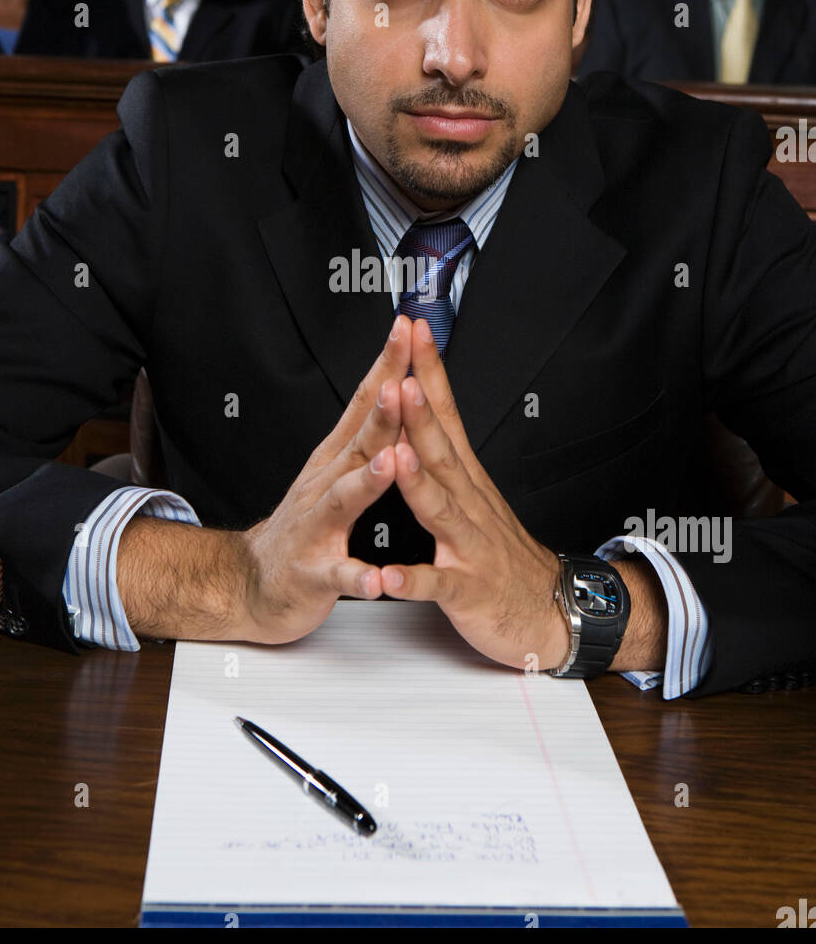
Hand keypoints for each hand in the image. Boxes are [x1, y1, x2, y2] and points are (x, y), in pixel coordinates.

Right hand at [235, 315, 412, 643]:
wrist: (257, 583)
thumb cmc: (307, 526)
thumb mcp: (336, 471)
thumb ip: (367, 433)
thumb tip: (401, 386)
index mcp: (336, 459)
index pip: (364, 402)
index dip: (386, 366)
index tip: (406, 330)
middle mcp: (324, 485)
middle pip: (357, 441)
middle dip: (381, 411)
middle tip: (403, 381)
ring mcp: (315, 528)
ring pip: (343, 499)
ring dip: (367, 480)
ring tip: (392, 463)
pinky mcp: (313, 573)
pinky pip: (337, 575)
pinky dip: (356, 577)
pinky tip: (374, 579)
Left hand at [378, 319, 569, 670]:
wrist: (553, 611)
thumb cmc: (503, 555)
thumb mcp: (476, 495)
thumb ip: (446, 454)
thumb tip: (422, 405)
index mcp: (467, 480)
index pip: (447, 414)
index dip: (430, 373)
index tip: (415, 331)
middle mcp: (470, 504)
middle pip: (442, 451)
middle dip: (421, 413)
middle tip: (400, 375)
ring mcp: (470, 545)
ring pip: (441, 508)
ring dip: (418, 481)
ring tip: (395, 454)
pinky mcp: (467, 590)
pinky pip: (438, 585)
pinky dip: (414, 580)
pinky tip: (390, 575)